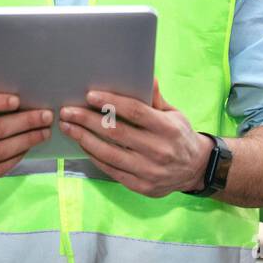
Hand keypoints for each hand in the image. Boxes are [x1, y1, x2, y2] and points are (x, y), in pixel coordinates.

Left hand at [59, 79, 211, 197]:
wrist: (194, 169)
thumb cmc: (179, 135)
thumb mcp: (174, 114)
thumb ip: (156, 99)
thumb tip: (147, 77)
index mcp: (167, 128)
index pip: (135, 113)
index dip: (111, 103)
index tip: (90, 95)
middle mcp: (158, 150)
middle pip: (116, 133)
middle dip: (88, 120)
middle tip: (68, 111)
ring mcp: (149, 171)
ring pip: (109, 154)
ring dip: (84, 139)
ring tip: (68, 127)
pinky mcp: (141, 186)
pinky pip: (112, 170)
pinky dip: (94, 156)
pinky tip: (82, 144)